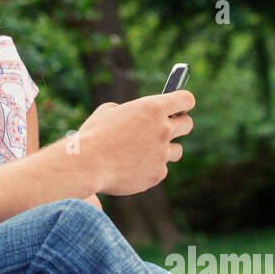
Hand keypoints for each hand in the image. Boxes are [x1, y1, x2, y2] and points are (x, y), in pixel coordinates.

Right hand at [74, 90, 193, 195]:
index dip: (183, 102)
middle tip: (167, 128)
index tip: (180, 106)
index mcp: (152, 108)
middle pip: (187, 124)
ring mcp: (162, 153)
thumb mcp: (108, 112)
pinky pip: (159, 169)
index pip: (186, 99)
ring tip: (145, 152)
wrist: (87, 164)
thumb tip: (136, 118)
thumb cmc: (93, 135)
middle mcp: (163, 129)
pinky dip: (149, 169)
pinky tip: (131, 168)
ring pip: (176, 151)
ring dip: (165, 150)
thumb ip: (129, 112)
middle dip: (179, 125)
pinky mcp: (158, 174)